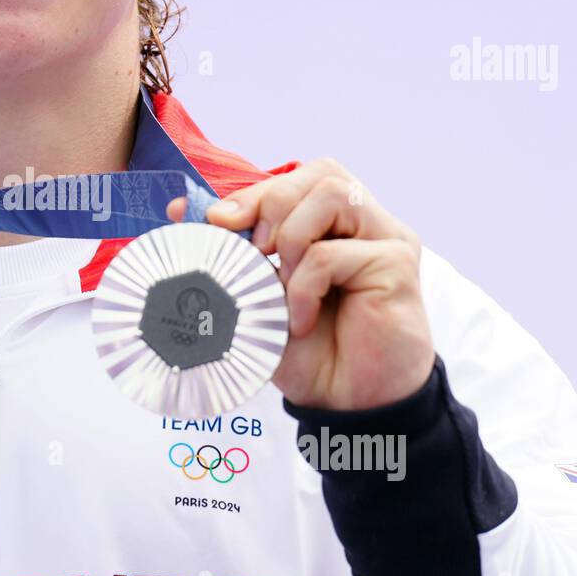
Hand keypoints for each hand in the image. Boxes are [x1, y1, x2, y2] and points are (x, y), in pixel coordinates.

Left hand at [166, 160, 435, 409]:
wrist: (345, 404)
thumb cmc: (307, 350)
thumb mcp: (258, 295)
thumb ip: (231, 253)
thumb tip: (179, 209)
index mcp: (334, 223)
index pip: (295, 180)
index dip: (251, 193)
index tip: (213, 221)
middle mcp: (365, 223)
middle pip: (320, 171)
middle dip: (270, 203)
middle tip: (251, 251)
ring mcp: (386, 238)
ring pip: (332, 195)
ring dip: (292, 237)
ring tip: (281, 284)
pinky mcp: (397, 262)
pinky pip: (333, 252)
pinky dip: (304, 286)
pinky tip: (301, 321)